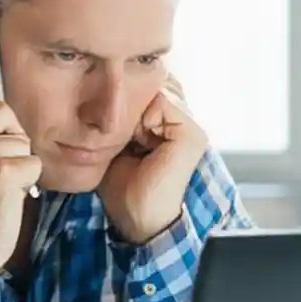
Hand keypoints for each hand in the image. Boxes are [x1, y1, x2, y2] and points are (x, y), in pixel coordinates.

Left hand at [98, 74, 207, 243]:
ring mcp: (191, 127)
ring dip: (136, 107)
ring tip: (131, 139)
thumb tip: (108, 88)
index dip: (126, 93)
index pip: (149, 87)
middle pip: (155, 82)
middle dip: (132, 97)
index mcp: (169, 125)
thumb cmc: (124, 187)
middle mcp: (184, 123)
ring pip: (157, 88)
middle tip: (120, 130)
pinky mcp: (192, 133)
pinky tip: (139, 141)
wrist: (137, 219)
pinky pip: (163, 100)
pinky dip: (144, 116)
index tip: (110, 120)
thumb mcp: (116, 142)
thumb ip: (120, 116)